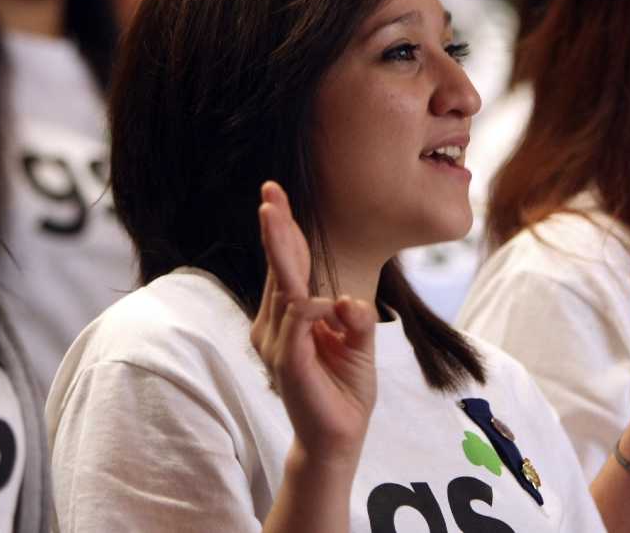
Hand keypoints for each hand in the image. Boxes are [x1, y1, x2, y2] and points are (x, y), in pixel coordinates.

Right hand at [249, 181, 377, 466]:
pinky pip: (297, 323)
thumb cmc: (345, 386)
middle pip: (280, 268)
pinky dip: (311, 308)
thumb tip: (346, 299)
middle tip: (268, 194)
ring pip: (284, 287)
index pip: (288, 265)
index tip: (275, 194)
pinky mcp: (288, 363)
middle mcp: (278, 325)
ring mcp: (279, 343)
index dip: (283, 230)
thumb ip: (356, 319)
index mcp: (293, 315)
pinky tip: (326, 302)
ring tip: (274, 214)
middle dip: (275, 228)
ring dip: (283, 250)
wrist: (339, 435)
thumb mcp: (360, 344)